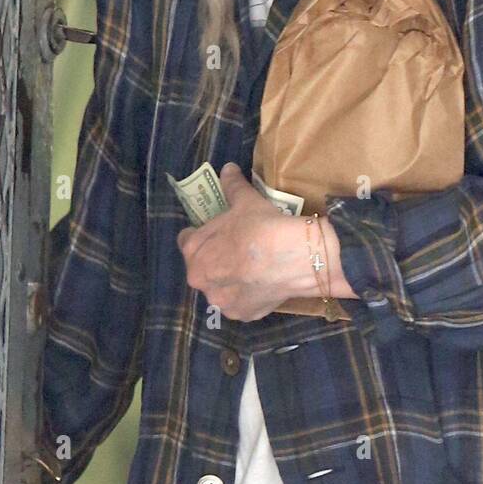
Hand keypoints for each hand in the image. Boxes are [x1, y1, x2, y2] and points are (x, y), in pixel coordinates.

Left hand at [177, 163, 315, 320]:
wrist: (295, 257)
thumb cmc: (262, 226)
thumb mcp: (246, 201)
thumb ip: (232, 186)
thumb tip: (227, 168)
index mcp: (195, 252)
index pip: (187, 241)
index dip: (202, 233)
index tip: (217, 230)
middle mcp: (202, 281)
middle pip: (203, 268)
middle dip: (216, 259)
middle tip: (238, 248)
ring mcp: (222, 302)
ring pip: (222, 288)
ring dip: (231, 279)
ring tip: (253, 268)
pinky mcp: (243, 315)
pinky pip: (242, 302)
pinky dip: (250, 294)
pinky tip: (264, 282)